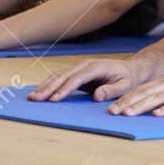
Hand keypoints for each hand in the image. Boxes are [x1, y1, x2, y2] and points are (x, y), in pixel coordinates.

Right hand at [31, 57, 158, 102]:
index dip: (65, 88)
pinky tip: (39, 92)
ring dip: (45, 86)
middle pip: (64, 75)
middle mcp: (86, 65)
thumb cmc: (128, 79)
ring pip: (59, 75)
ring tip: (32, 98)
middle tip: (35, 99)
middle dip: (49, 87)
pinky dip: (48, 84)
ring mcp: (80, 67)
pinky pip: (60, 77)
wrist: (131, 69)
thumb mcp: (125, 85)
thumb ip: (112, 90)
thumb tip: (97, 95)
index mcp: (97, 67)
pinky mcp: (76, 72)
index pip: (78, 78)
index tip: (54, 99)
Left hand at [108, 74, 163, 116]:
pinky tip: (157, 115)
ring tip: (128, 114)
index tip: (111, 108)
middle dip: (128, 102)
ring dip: (142, 106)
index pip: (143, 89)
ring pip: (158, 98)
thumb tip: (148, 107)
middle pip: (147, 93)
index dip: (126, 98)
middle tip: (112, 112)